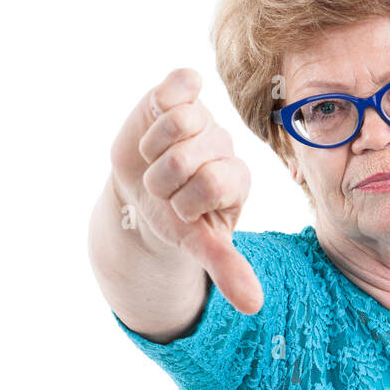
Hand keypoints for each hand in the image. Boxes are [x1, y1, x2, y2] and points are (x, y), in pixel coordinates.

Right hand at [109, 67, 262, 313]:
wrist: (136, 190)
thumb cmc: (172, 218)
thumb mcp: (197, 244)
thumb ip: (226, 268)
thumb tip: (254, 306)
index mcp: (237, 180)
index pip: (212, 184)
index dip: (183, 201)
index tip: (180, 210)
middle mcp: (225, 146)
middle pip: (186, 157)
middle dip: (162, 180)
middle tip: (164, 186)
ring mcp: (204, 117)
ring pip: (177, 122)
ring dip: (151, 149)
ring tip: (155, 158)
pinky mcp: (182, 92)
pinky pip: (180, 82)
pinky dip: (160, 102)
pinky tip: (157, 116)